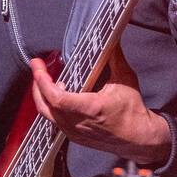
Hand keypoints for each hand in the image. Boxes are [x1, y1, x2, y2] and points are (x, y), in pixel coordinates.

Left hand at [30, 47, 170, 164]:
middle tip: (37, 67)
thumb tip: (111, 39)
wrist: (138, 138)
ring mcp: (74, 133)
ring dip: (42, 95)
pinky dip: (50, 106)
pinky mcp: (74, 137)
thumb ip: (114, 57)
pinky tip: (56, 94)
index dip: (43, 82)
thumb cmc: (133, 111)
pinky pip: (54, 121)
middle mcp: (78, 124)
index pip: (57, 98)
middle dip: (37, 85)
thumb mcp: (125, 79)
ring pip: (47, 114)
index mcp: (91, 109)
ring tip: (44, 78)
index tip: (38, 66)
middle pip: (46, 105)